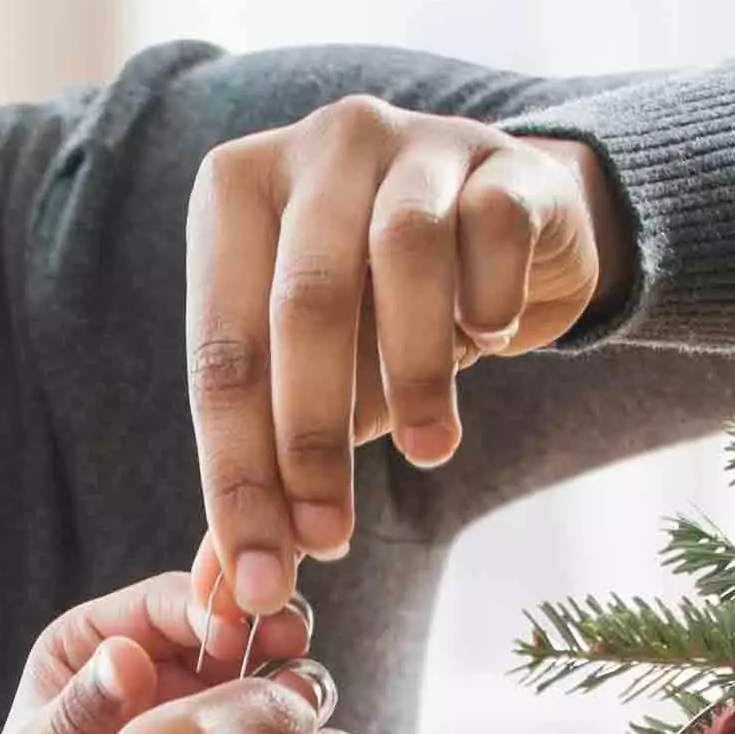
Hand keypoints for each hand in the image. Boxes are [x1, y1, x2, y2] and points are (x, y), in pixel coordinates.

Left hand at [188, 102, 621, 619]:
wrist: (512, 230)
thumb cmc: (383, 312)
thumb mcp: (312, 382)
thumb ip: (264, 470)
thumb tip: (226, 591)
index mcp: (236, 193)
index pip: (221, 350)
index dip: (236, 474)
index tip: (260, 573)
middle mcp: (319, 148)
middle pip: (305, 304)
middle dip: (312, 439)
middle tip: (331, 537)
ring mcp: (415, 142)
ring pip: (404, 254)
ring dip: (414, 375)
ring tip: (428, 451)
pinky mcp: (508, 158)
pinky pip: (494, 230)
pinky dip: (488, 304)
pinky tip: (488, 342)